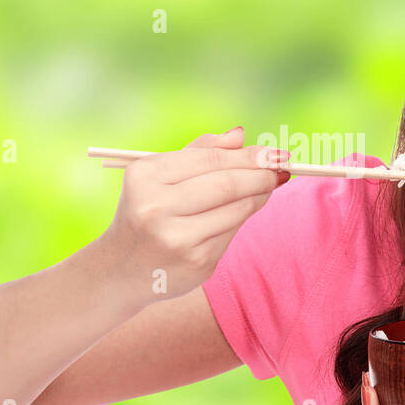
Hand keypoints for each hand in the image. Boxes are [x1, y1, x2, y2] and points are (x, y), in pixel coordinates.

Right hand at [101, 126, 289, 304]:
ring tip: (266, 187)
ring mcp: (177, 239)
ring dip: (259, 196)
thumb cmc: (146, 211)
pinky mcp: (196, 263)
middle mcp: (156, 208)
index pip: (211, 160)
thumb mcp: (159, 176)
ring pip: (236, 210)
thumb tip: (240, 135)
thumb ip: (200, 153)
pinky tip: (242, 210)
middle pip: (227, 184)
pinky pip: (232, 233)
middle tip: (283, 168)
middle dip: (262, 174)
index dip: (250, 155)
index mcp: (145, 176)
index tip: (276, 153)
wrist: (121, 269)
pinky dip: (242, 218)